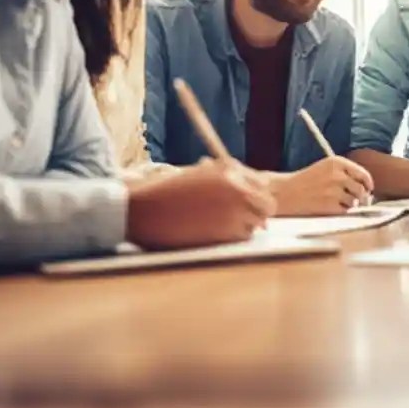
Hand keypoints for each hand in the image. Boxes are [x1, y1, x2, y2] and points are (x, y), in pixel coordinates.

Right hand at [125, 159, 276, 249]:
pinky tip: (213, 232)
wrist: (141, 210)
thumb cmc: (165, 192)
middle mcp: (236, 189)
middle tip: (245, 218)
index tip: (249, 203)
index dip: (257, 195)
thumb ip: (228, 178)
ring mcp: (233, 210)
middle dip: (259, 212)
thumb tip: (256, 187)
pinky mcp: (225, 232)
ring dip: (245, 225)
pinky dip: (234, 237)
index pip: (263, 184)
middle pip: (267, 205)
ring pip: (256, 223)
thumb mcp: (199, 174)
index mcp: (228, 170)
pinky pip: (242, 236)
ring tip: (219, 224)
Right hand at [269, 156, 374, 214]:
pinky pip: (345, 211)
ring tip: (334, 202)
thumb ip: (346, 175)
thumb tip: (368, 193)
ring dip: (349, 205)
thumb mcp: (326, 168)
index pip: (363, 174)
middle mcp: (338, 175)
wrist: (284, 192)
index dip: (368, 184)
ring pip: (355, 202)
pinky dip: (340, 212)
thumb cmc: (305, 181)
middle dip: (360, 197)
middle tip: (352, 200)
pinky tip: (328, 207)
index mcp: (337, 162)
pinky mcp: (330, 205)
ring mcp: (335, 190)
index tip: (368, 190)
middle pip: (361, 190)